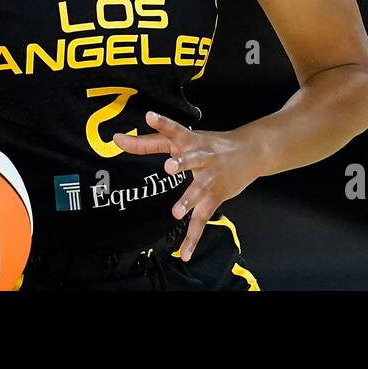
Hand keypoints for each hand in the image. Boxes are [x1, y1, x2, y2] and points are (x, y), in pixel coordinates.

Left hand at [113, 111, 263, 261]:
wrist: (251, 152)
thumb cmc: (208, 144)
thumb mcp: (182, 139)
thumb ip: (148, 141)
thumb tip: (116, 140)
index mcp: (190, 140)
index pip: (173, 129)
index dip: (161, 122)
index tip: (149, 116)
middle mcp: (201, 157)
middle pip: (191, 159)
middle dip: (181, 164)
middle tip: (169, 167)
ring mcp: (210, 178)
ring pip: (199, 190)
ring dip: (188, 200)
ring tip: (176, 212)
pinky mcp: (215, 197)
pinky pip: (202, 219)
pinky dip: (193, 238)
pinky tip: (183, 253)